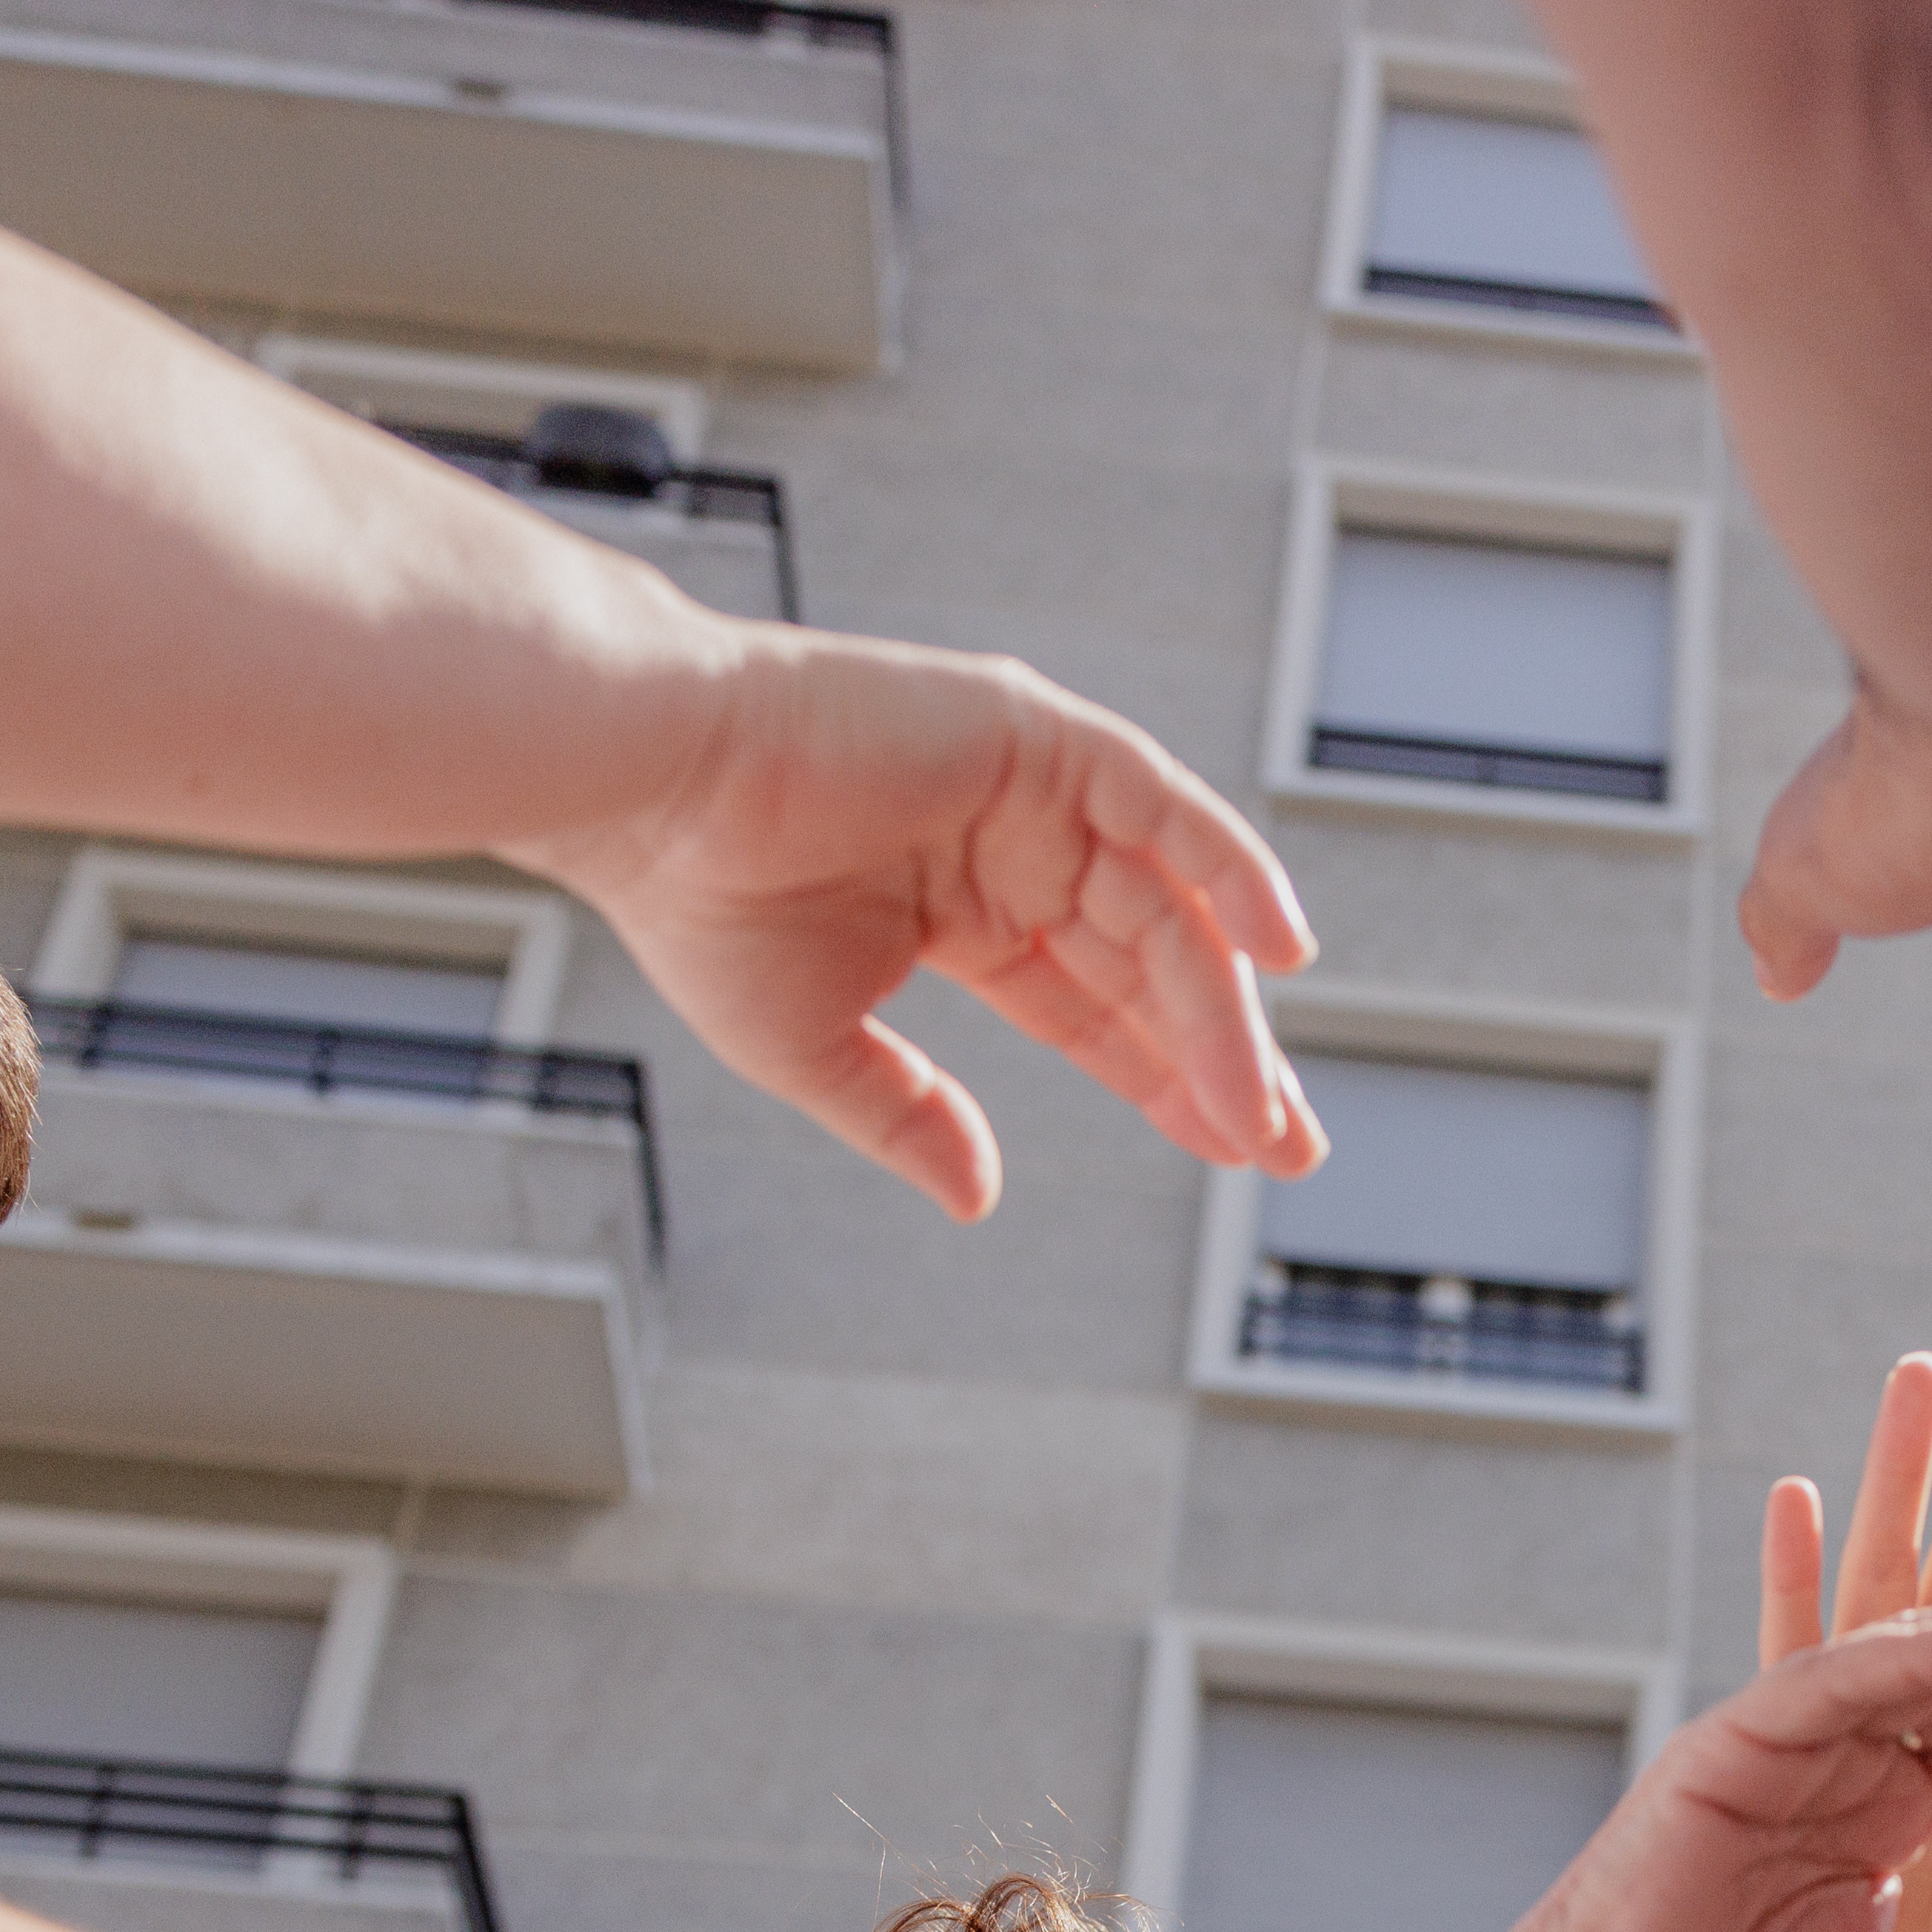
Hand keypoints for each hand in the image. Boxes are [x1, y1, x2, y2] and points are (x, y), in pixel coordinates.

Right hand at [514, 627, 1326, 1220]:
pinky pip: (1159, 800)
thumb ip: (909, 1119)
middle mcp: (1013, 847)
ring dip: (1226, 1002)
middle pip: (1152, 963)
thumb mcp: (817, 1048)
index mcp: (967, 912)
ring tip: (1268, 1101)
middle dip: (1225, 1056)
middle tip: (1287, 1145)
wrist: (644, 790)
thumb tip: (980, 1197)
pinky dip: (1227, 864)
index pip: (1098, 1009)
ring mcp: (1029, 787)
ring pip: (1165, 902)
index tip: (1239, 1149)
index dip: (1169, 1079)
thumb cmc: (698, 898)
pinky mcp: (1031, 734)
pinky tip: (1277, 948)